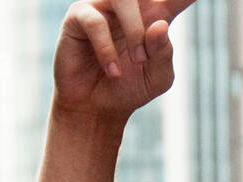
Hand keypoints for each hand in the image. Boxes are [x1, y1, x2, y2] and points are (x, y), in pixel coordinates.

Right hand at [52, 0, 194, 120]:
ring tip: (138, 60)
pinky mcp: (79, 17)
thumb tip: (159, 25)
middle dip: (159, 1)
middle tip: (152, 45)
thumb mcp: (158, 77)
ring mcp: (103, 6)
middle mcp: (129, 5)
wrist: (97, 109)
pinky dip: (107, 49)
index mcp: (154, 14)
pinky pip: (96, 22)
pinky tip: (113, 72)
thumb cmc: (130, 89)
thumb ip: (164, 52)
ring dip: (134, 30)